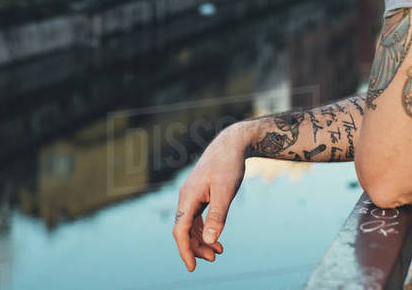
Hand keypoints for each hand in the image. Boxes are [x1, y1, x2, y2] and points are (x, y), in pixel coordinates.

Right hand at [171, 121, 247, 270]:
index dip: (185, 250)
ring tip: (218, 252)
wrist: (231, 144)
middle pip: (185, 230)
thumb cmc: (228, 166)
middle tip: (214, 258)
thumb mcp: (225, 192)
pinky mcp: (199, 194)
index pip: (181, 230)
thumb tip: (210, 240)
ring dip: (202, 240)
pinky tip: (217, 239)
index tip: (192, 268)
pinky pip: (197, 217)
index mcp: (188, 197)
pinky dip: (205, 230)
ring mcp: (192, 195)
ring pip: (191, 225)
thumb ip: (217, 217)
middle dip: (197, 247)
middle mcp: (186, 197)